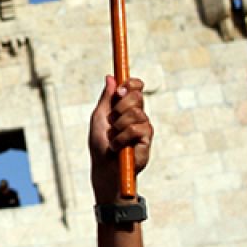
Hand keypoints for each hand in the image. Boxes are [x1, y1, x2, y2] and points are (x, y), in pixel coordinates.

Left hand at [87, 75, 150, 203]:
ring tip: (113, 138)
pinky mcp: (147, 140)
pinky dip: (122, 137)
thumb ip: (106, 98)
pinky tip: (117, 146)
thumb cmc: (100, 145)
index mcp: (126, 107)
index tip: (120, 90)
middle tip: (112, 118)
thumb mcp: (99, 118)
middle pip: (137, 95)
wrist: (104, 168)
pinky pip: (136, 129)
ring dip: (118, 125)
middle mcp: (137, 114)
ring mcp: (144, 127)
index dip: (130, 84)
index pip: (135, 87)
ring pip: (136, 113)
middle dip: (121, 105)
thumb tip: (110, 77)